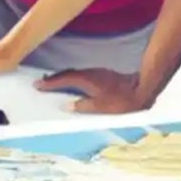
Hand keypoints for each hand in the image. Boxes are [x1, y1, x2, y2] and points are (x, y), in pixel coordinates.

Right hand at [35, 68, 149, 113]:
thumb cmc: (122, 101)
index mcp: (86, 81)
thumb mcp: (100, 107)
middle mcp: (90, 74)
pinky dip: (74, 78)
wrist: (142, 89)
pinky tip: (74, 84)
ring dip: (64, 77)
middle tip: (41, 82)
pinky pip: (82, 75)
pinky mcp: (102, 75)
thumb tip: (68, 106)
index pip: (64, 79)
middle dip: (54, 78)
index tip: (38, 84)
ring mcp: (97, 73)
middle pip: (68, 74)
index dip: (50, 82)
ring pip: (75, 74)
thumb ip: (82, 106)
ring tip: (54, 82)